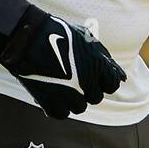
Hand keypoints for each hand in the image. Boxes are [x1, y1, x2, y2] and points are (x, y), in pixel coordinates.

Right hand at [0, 8, 126, 118]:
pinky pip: (62, 114)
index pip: (113, 84)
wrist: (27, 39)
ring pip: (80, 107)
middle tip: (74, 78)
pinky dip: (58, 106)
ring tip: (61, 84)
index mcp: (98, 65)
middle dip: (87, 89)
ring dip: (73, 99)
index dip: (104, 81)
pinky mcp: (51, 103)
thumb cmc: (57, 34)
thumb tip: (121, 76)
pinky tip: (52, 93)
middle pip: (96, 97)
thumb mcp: (86, 39)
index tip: (96, 78)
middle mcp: (87, 82)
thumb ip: (104, 58)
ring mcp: (69, 94)